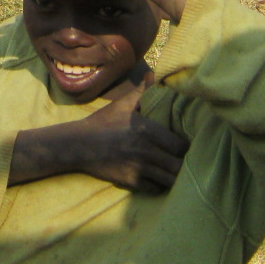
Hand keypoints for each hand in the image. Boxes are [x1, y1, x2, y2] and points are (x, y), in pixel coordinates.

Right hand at [71, 75, 188, 192]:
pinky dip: (159, 185)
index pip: (180, 145)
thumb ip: (141, 91)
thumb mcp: (121, 105)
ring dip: (173, 176)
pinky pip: (155, 188)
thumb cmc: (102, 123)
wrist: (79, 145)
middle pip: (178, 165)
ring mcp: (139, 168)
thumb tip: (152, 74)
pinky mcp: (131, 182)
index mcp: (147, 130)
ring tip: (173, 171)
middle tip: (183, 160)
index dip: (185, 147)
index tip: (184, 145)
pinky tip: (157, 178)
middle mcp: (146, 151)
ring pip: (169, 180)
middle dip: (183, 164)